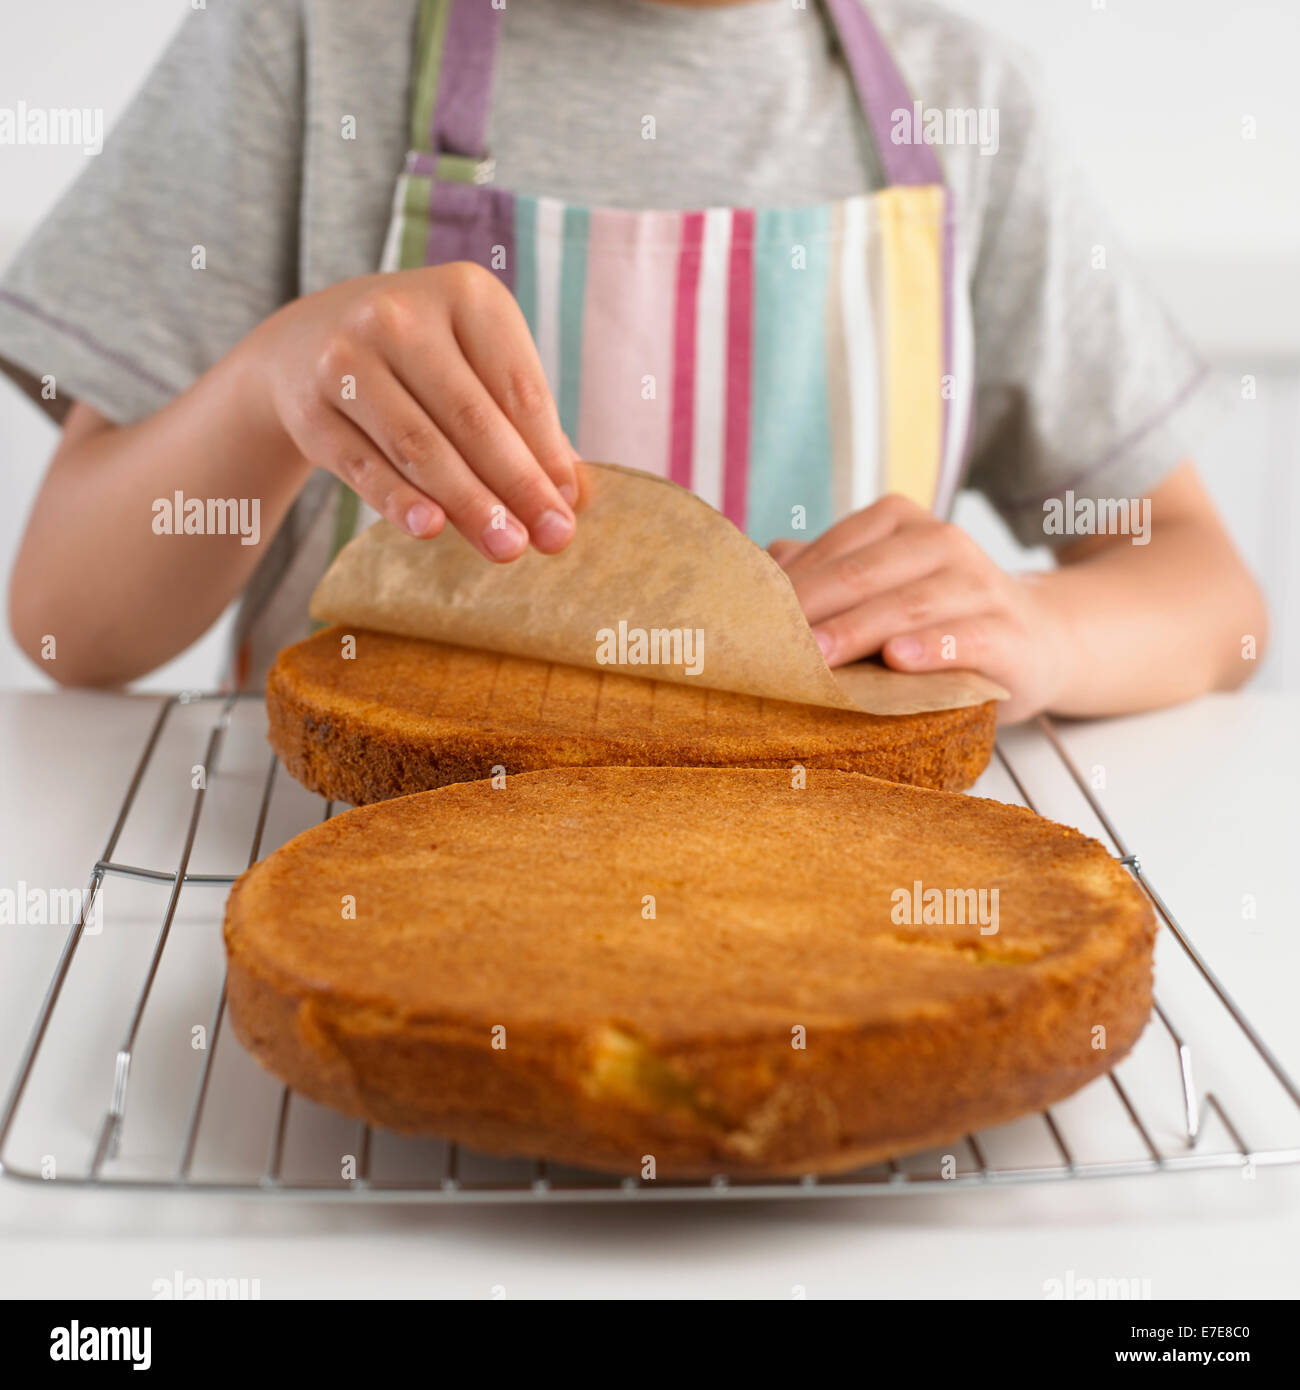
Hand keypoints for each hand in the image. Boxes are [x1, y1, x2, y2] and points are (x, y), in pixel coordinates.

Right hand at [249, 261, 577, 560]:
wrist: (305, 343)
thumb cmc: (420, 361)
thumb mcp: (474, 363)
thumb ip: (522, 421)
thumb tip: (573, 494)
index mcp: (464, 294)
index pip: (518, 387)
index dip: (548, 453)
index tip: (571, 507)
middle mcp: (401, 315)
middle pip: (473, 418)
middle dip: (518, 486)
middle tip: (552, 540)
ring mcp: (347, 358)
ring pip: (420, 446)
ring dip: (469, 504)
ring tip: (506, 547)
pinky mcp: (312, 408)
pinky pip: (365, 466)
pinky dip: (398, 501)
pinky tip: (431, 529)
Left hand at [769, 495, 1077, 721]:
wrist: (1035, 642)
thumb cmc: (932, 619)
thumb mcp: (876, 592)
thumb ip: (822, 576)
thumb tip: (753, 568)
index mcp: (898, 523)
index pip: (832, 551)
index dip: (786, 588)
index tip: (743, 622)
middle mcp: (941, 541)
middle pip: (862, 575)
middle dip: (811, 610)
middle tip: (766, 644)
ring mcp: (979, 583)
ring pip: (908, 603)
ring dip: (858, 631)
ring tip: (814, 658)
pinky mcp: (1009, 632)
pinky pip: (966, 637)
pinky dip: (932, 647)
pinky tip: (898, 659)